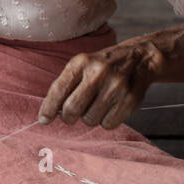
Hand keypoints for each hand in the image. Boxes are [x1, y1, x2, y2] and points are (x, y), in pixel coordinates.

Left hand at [38, 39, 164, 128]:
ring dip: (90, 117)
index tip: (44, 119)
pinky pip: (108, 124)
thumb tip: (47, 114)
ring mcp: (116, 87)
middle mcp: (98, 73)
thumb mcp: (82, 66)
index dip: (48, 108)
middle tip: (71, 116)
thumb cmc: (103, 66)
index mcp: (82, 62)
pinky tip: (111, 107)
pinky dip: (106, 121)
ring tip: (98, 104)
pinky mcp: (129, 100)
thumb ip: (65, 86)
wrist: (139, 59)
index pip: (58, 90)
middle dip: (68, 117)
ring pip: (90, 119)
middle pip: (72, 109)